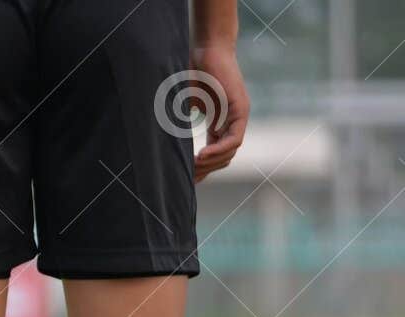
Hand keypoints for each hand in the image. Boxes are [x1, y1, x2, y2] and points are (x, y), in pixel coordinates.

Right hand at [189, 41, 248, 181]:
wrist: (205, 49)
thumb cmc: (191, 73)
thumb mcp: (183, 106)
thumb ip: (180, 126)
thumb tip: (164, 149)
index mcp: (220, 124)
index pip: (216, 155)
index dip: (202, 170)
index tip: (186, 179)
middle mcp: (232, 123)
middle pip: (223, 158)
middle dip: (205, 170)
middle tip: (187, 175)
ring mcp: (238, 117)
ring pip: (230, 152)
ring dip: (211, 163)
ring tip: (192, 166)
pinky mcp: (240, 110)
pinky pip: (233, 140)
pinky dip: (218, 151)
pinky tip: (201, 156)